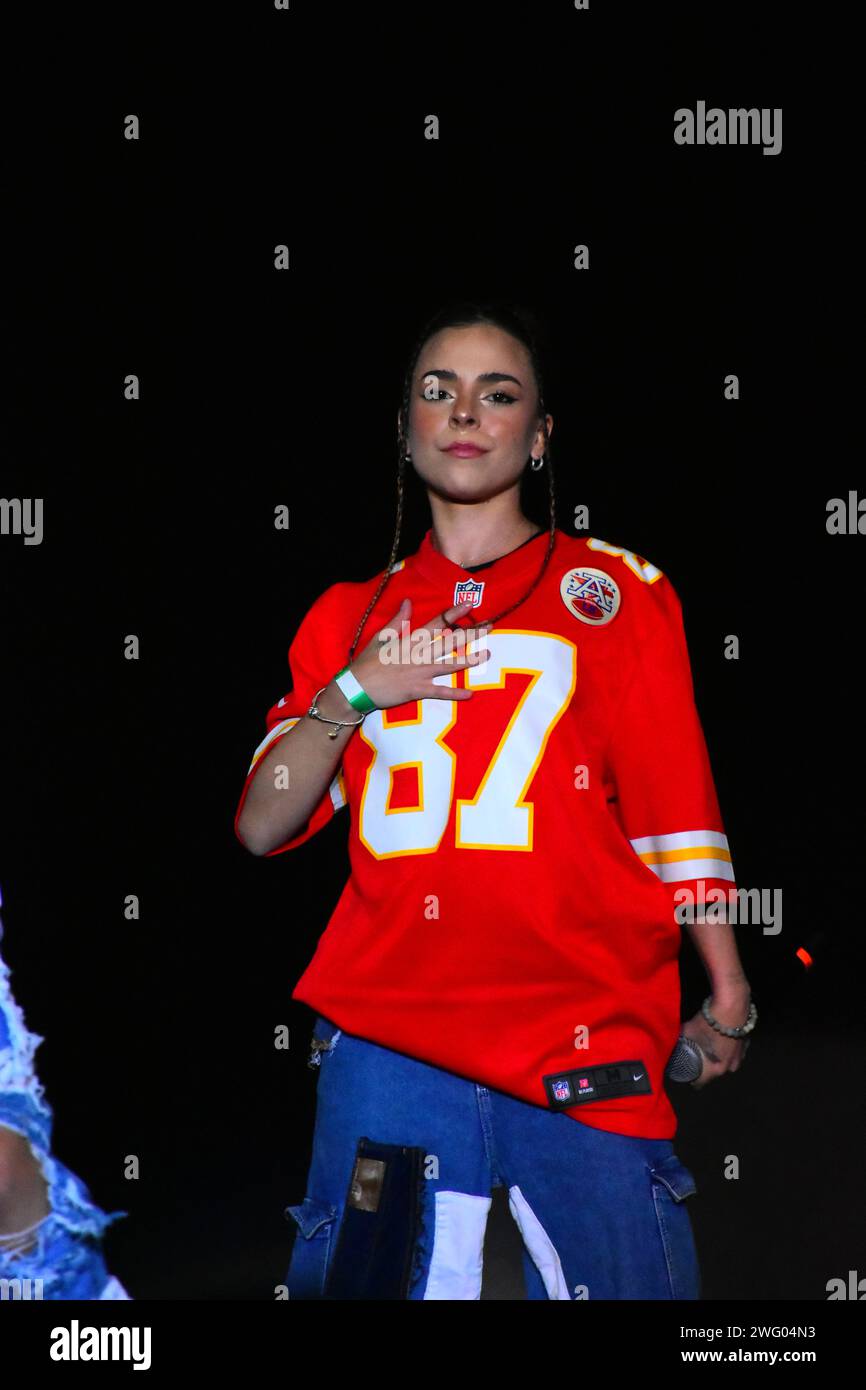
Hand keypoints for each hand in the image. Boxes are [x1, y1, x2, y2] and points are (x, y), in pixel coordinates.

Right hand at [347, 597, 490, 710]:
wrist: (356, 687)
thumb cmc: (367, 662)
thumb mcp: (380, 637)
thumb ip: (397, 620)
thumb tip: (407, 601)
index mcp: (410, 640)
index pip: (436, 623)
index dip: (453, 613)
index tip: (470, 604)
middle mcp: (418, 654)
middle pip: (449, 642)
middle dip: (470, 634)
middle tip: (490, 627)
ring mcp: (419, 672)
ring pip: (450, 664)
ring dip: (470, 660)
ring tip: (487, 655)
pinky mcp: (417, 690)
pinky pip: (440, 692)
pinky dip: (455, 693)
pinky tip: (470, 693)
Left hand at [681, 987, 751, 1089]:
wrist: (732, 1007)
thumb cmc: (709, 1023)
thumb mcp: (689, 1031)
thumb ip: (681, 1040)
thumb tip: (671, 1041)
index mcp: (717, 1069)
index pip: (701, 1083)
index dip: (691, 1079)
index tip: (684, 1074)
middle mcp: (730, 1066)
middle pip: (714, 1073)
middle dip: (705, 1068)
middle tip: (696, 1059)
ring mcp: (740, 1056)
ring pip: (726, 1063)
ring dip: (718, 1059)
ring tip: (708, 1050)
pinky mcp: (745, 1044)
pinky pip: (734, 1053)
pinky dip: (727, 1049)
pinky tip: (721, 1041)